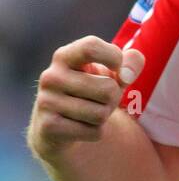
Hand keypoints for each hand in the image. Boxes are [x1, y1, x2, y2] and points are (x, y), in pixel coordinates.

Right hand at [28, 35, 144, 158]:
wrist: (57, 127)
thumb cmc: (91, 91)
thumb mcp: (111, 73)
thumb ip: (130, 63)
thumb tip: (128, 74)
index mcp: (65, 56)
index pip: (91, 47)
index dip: (114, 58)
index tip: (118, 69)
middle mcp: (51, 76)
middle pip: (107, 88)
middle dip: (114, 98)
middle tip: (101, 100)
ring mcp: (46, 101)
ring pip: (101, 113)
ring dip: (104, 116)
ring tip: (90, 112)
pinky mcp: (48, 126)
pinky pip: (94, 132)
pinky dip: (96, 132)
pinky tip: (81, 127)